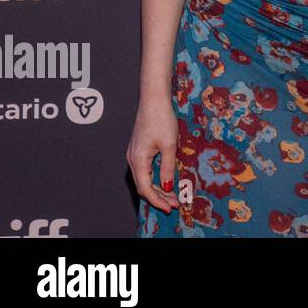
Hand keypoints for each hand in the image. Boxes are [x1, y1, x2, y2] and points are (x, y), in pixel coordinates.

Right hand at [127, 96, 179, 213]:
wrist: (153, 100)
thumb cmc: (161, 119)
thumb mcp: (169, 145)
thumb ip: (167, 167)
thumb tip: (168, 186)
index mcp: (138, 160)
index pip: (145, 189)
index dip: (158, 200)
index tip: (171, 207)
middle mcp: (132, 159)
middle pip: (143, 186)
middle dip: (159, 197)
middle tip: (175, 204)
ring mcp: (134, 154)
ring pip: (144, 178)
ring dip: (158, 188)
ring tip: (173, 196)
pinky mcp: (139, 149)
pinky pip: (145, 170)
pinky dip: (155, 178)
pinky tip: (166, 180)